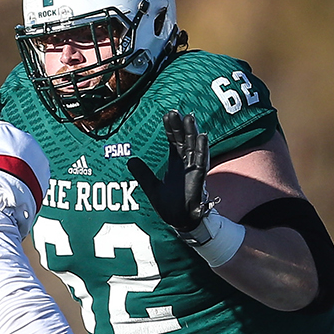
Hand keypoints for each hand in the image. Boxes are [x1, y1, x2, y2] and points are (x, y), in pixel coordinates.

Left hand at [126, 110, 212, 239]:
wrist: (180, 222)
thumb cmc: (170, 206)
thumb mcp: (151, 187)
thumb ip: (142, 173)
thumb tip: (130, 160)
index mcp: (176, 164)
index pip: (174, 142)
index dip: (171, 129)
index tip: (167, 115)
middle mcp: (187, 164)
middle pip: (184, 140)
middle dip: (180, 126)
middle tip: (174, 111)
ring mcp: (194, 170)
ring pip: (194, 147)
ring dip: (192, 132)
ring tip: (189, 117)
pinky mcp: (198, 179)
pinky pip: (202, 161)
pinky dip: (203, 149)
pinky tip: (202, 136)